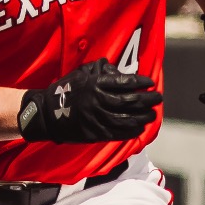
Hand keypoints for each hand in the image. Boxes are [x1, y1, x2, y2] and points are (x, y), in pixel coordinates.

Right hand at [18, 59, 162, 142]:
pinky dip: (131, 131)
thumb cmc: (65, 90)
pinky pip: (117, 133)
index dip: (140, 83)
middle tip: (157, 99)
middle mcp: (98, 101)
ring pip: (126, 119)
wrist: (46, 113)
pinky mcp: (94, 133)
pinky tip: (140, 129)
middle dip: (147, 100)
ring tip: (152, 114)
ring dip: (142, 117)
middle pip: (130, 101)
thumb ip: (99, 71)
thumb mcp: (80, 74)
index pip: (124, 82)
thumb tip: (118, 70)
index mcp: (95, 84)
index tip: (151, 83)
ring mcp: (96, 118)